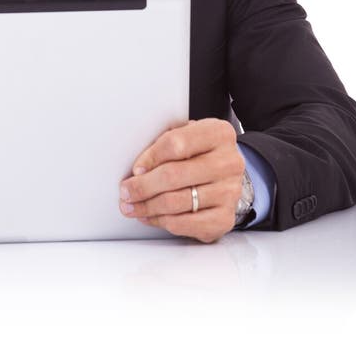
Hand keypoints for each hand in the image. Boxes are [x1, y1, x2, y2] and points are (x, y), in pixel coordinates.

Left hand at [119, 118, 244, 242]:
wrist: (226, 176)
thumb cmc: (200, 153)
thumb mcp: (186, 136)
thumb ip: (165, 144)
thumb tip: (138, 169)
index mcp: (218, 133)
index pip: (176, 143)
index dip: (150, 158)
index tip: (135, 169)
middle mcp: (229, 162)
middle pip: (174, 175)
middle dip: (143, 186)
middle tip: (126, 191)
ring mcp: (229, 192)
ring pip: (177, 201)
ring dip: (147, 206)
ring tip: (132, 206)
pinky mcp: (225, 218)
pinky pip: (186, 223)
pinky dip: (162, 221)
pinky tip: (150, 216)